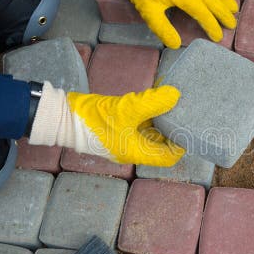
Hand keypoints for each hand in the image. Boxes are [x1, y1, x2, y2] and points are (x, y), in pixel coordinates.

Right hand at [28, 82, 184, 166]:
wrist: (62, 116)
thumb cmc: (92, 120)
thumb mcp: (126, 109)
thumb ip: (152, 103)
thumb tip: (175, 95)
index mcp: (136, 152)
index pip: (167, 157)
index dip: (181, 146)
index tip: (191, 129)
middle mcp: (132, 149)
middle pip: (160, 145)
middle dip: (174, 130)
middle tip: (187, 113)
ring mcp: (124, 139)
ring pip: (150, 133)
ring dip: (162, 120)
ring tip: (174, 104)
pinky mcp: (118, 127)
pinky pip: (139, 124)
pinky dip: (148, 114)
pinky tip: (155, 99)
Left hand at [110, 0, 238, 48]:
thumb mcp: (149, 11)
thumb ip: (163, 28)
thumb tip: (175, 44)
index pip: (205, 16)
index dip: (212, 28)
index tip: (218, 37)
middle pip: (215, 3)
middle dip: (224, 15)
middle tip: (232, 26)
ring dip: (226, 1)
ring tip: (234, 9)